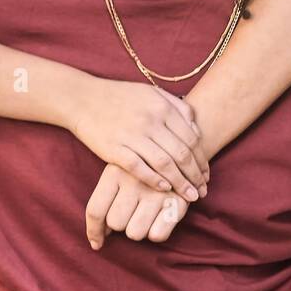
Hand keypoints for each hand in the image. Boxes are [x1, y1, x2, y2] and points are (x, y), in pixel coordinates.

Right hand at [66, 77, 209, 199]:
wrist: (83, 98)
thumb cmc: (122, 97)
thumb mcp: (153, 93)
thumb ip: (177, 107)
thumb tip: (196, 128)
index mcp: (163, 107)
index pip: (191, 139)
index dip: (202, 160)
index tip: (206, 175)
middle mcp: (150, 121)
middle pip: (181, 154)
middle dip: (195, 176)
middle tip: (202, 191)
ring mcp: (132, 135)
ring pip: (164, 164)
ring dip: (180, 183)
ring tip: (190, 196)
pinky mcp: (114, 149)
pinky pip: (139, 168)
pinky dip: (154, 180)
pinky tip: (165, 189)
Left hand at [85, 165, 191, 249]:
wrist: (179, 151)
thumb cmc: (140, 170)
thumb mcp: (118, 174)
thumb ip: (104, 201)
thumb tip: (98, 237)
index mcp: (115, 172)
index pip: (96, 210)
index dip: (93, 231)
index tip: (97, 243)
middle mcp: (135, 180)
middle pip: (115, 223)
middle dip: (122, 224)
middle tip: (131, 213)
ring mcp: (157, 191)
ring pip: (135, 232)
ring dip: (138, 229)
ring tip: (145, 215)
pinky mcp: (178, 201)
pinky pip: (157, 235)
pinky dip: (156, 233)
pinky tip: (159, 220)